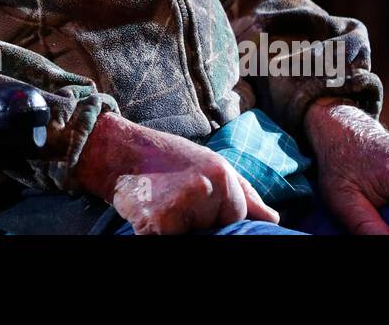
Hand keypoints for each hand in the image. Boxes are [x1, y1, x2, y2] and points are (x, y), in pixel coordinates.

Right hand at [71, 112, 279, 234]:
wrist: (115, 149)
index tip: (193, 202)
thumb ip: (244, 194)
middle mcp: (205, 189)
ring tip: (162, 204)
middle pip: (215, 230)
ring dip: (177, 229)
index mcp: (221, 174)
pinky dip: (156, 233)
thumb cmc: (164, 158)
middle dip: (197, 222)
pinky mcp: (156, 224)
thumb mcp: (209, 166)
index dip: (214, 216)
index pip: (235, 218)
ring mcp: (180, 206)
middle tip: (174, 199)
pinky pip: (166, 240)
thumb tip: (273, 219)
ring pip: (192, 237)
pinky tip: (148, 214)